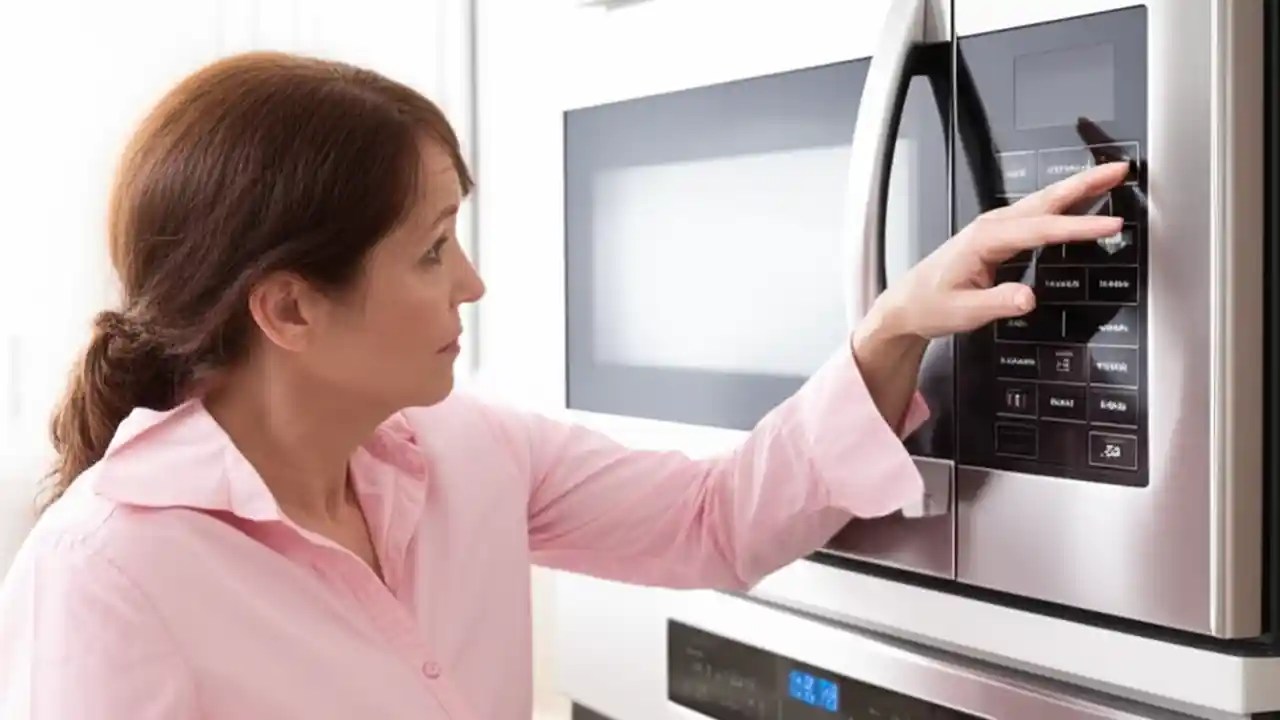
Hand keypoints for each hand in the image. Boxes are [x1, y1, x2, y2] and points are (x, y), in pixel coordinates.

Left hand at [848, 161, 1129, 429]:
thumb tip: (1028, 297)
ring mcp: (995, 227)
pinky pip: (1037, 213)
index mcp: (983, 240)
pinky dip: (1064, 202)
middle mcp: (990, 226)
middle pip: (1045, 200)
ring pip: (1043, 201)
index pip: (1040, 229)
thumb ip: (996, 304)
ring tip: (1111, 175)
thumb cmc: (931, 306)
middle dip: (1084, 183)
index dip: (1078, 228)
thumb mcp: (963, 312)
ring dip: (1078, 187)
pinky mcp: (1000, 234)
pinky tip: (1081, 200)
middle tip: (1119, 170)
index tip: (1110, 226)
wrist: (909, 305)